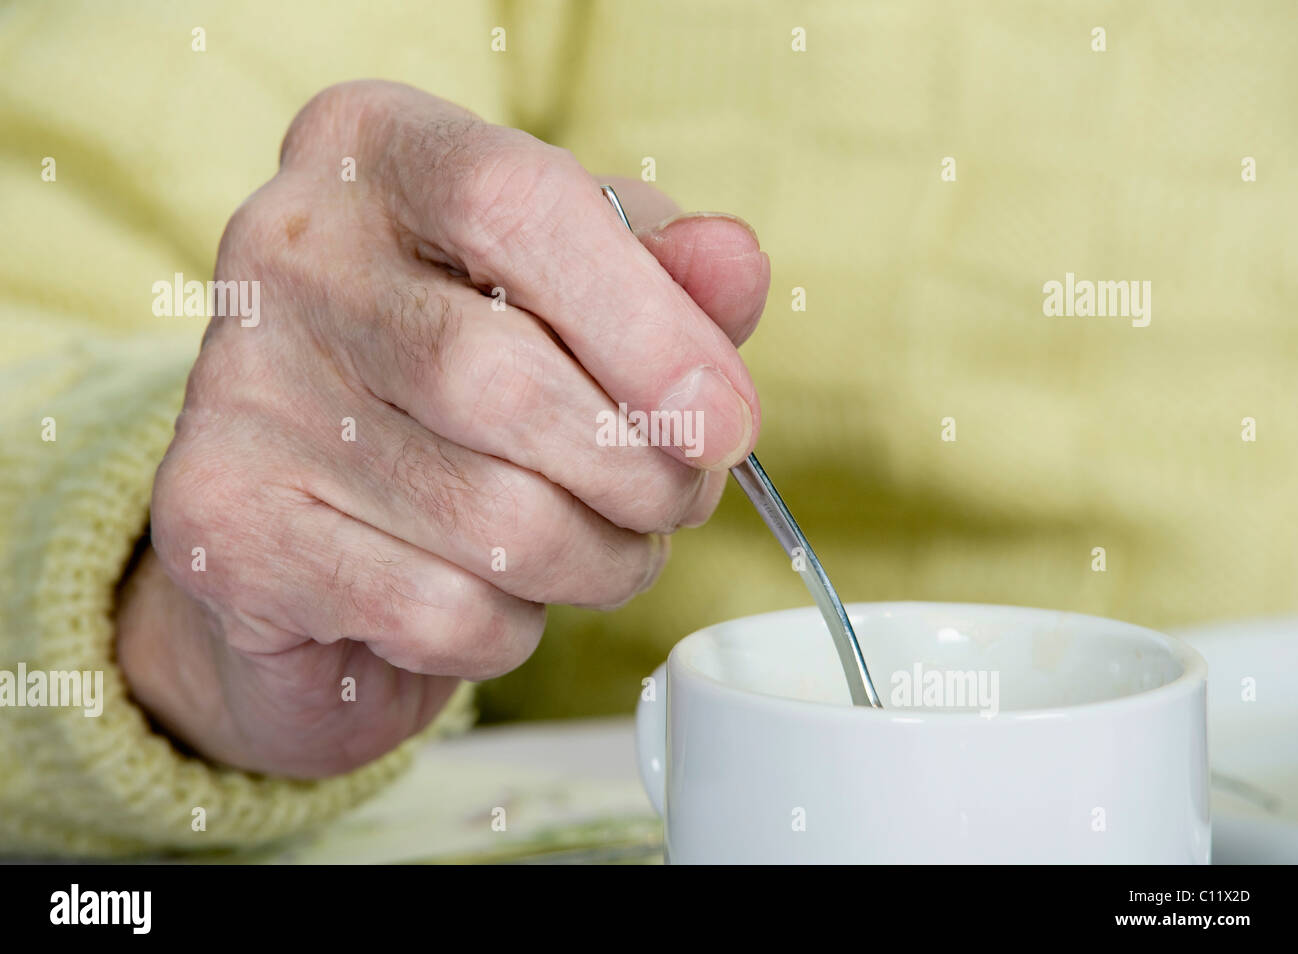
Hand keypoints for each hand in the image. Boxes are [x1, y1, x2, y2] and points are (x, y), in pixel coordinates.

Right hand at [118, 80, 768, 776]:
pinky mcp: (222, 526)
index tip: (728, 423)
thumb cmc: (460, 384)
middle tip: (677, 499)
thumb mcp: (573, 294)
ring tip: (605, 547)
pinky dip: (512, 627)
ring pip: (491, 519)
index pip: (522, 207)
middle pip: (506, 382)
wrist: (307, 516)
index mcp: (373, 153)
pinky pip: (440, 609)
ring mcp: (237, 392)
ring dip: (598, 560)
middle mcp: (282, 252)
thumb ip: (659, 277)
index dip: (653, 328)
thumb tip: (734, 265)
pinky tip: (497, 594)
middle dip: (640, 473)